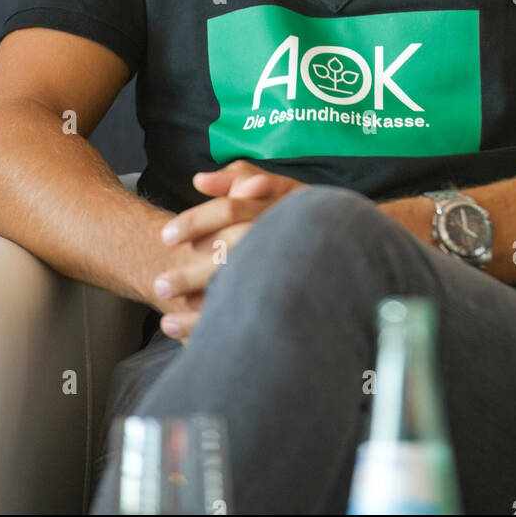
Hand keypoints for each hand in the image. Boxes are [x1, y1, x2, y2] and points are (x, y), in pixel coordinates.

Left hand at [152, 161, 307, 342]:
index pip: (230, 212)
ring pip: (240, 294)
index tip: (165, 237)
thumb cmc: (305, 210)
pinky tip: (195, 341)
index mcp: (274, 210)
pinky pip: (255, 319)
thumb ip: (239, 175)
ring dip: (200, 312)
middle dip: (192, 275)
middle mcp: (280, 240)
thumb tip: (199, 180)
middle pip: (231, 256)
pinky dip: (223, 330)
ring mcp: (287, 273)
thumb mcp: (278, 185)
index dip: (196, 222)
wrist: (356, 241)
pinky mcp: (292, 301)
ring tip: (167, 323)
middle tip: (159, 286)